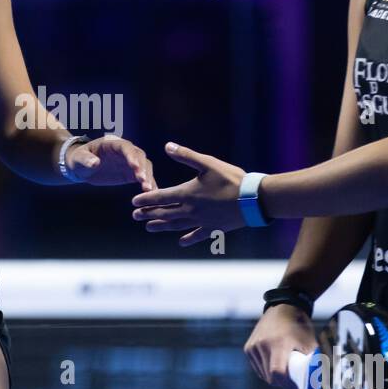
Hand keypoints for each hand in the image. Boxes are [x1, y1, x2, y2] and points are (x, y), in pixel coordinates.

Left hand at [66, 135, 155, 189]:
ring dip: (148, 177)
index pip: (126, 147)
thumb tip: (95, 163)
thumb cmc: (79, 159)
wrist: (82, 167)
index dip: (131, 156)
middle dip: (143, 168)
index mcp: (112, 143)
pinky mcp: (131, 173)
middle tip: (144, 181)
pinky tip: (151, 194)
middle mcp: (125, 151)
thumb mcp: (79, 159)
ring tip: (148, 190)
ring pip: (145, 167)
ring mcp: (130, 162)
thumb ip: (86, 160)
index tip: (135, 167)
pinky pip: (143, 178)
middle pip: (139, 157)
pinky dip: (148, 185)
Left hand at [130, 141, 246, 246]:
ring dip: (162, 226)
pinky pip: (197, 235)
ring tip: (149, 228)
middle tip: (135, 216)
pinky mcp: (213, 227)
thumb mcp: (208, 163)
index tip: (134, 202)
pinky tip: (181, 242)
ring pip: (176, 225)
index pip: (161, 197)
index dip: (146, 199)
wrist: (253, 199)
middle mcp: (191, 210)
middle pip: (165, 213)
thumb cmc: (231, 178)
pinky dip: (188, 238)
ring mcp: (202, 220)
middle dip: (148, 214)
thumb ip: (186, 156)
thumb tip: (167, 146)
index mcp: (187, 193)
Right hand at [244, 304, 318, 388]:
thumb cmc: (300, 326)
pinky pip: (257, 367)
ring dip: (273, 377)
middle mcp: (262, 344)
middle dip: (282, 382)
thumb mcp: (310, 343)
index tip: (295, 384)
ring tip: (285, 371)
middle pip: (270, 376)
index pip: (277, 372)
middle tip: (293, 380)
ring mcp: (253, 346)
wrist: (283, 308)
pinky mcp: (248, 348)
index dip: (286, 383)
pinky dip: (266, 370)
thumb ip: (312, 362)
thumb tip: (319, 381)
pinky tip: (275, 364)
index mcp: (278, 343)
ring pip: (263, 374)